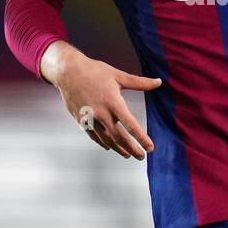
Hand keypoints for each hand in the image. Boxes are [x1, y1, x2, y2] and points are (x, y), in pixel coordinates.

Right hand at [41, 41, 160, 158]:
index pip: (131, 125)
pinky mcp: (81, 120)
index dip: (142, 139)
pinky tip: (109, 147)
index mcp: (113, 102)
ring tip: (127, 154)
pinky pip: (93, 136)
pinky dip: (102, 143)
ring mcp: (90, 118)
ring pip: (106, 139)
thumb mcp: (118, 75)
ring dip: (118, 149)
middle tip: (141, 157)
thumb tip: (159, 82)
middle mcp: (101, 113)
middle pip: (119, 137)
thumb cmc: (94, 71)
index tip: (150, 148)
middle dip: (131, 149)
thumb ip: (140, 82)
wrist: (68, 71)